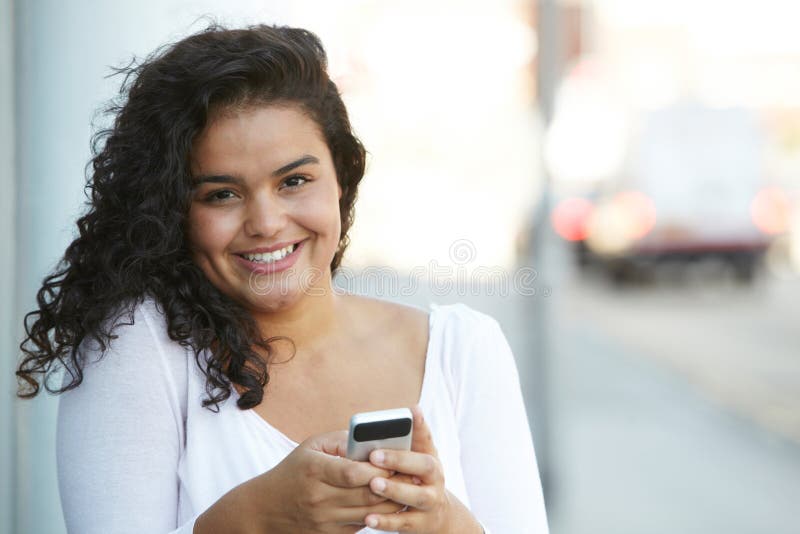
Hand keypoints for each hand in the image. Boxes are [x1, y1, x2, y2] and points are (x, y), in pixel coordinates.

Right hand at [245, 430, 405, 533]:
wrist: (267, 508)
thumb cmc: (294, 470)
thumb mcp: (312, 447)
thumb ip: (342, 441)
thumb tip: (373, 438)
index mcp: (314, 470)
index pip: (353, 472)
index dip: (378, 468)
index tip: (397, 461)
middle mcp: (318, 498)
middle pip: (366, 495)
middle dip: (393, 485)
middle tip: (413, 475)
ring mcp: (324, 520)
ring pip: (369, 513)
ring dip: (391, 502)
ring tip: (408, 489)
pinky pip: (361, 526)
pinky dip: (379, 515)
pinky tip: (390, 504)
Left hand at [363, 406, 481, 533]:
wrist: (437, 518)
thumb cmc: (418, 480)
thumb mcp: (419, 458)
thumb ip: (412, 437)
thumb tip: (412, 409)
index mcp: (431, 459)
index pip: (427, 439)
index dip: (420, 426)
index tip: (410, 412)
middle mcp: (435, 479)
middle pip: (425, 466)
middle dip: (400, 460)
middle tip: (375, 455)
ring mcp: (430, 503)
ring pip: (416, 496)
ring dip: (394, 490)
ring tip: (373, 484)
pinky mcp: (420, 525)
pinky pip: (403, 524)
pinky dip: (386, 522)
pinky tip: (368, 518)